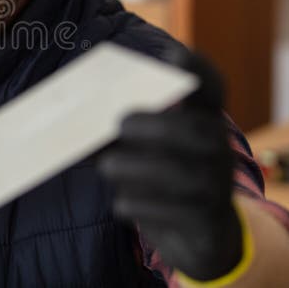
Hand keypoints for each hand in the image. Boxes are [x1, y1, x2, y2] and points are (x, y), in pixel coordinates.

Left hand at [97, 49, 243, 281]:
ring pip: (184, 175)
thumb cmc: (161, 179)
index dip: (197, 69)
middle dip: (158, 125)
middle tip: (121, 124)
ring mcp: (218, 189)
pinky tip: (121, 203)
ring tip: (108, 165)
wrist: (203, 235)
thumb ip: (113, 134)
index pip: (211, 88)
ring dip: (139, 167)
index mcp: (203, 122)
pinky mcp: (207, 225)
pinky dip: (142, 206)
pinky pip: (175, 213)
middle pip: (200, 131)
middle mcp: (218, 151)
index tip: (173, 54)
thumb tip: (69, 122)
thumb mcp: (142, 150)